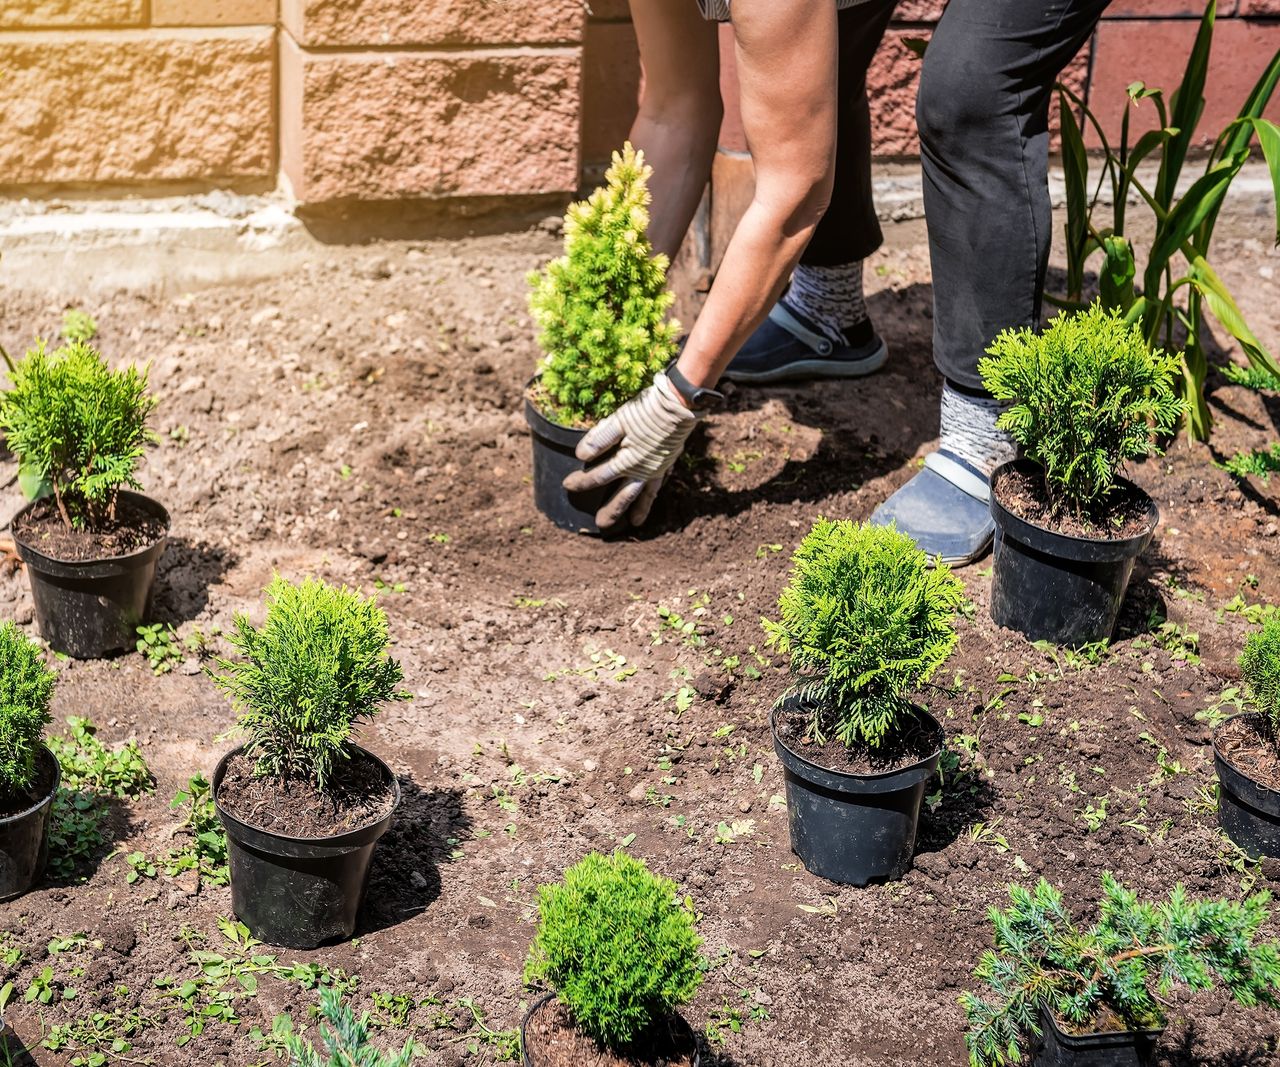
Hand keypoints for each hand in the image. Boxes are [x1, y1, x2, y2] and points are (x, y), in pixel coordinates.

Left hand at [562, 372, 700, 528]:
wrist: (679, 403)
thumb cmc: (647, 410)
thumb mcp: (619, 420)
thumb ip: (600, 439)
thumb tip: (581, 456)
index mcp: (627, 462)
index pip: (600, 476)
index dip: (582, 482)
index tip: (568, 485)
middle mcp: (642, 470)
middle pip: (623, 495)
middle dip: (611, 509)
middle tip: (601, 525)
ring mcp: (657, 467)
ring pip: (645, 494)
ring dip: (639, 508)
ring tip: (635, 522)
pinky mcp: (668, 460)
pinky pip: (659, 483)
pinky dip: (653, 493)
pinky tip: (651, 495)